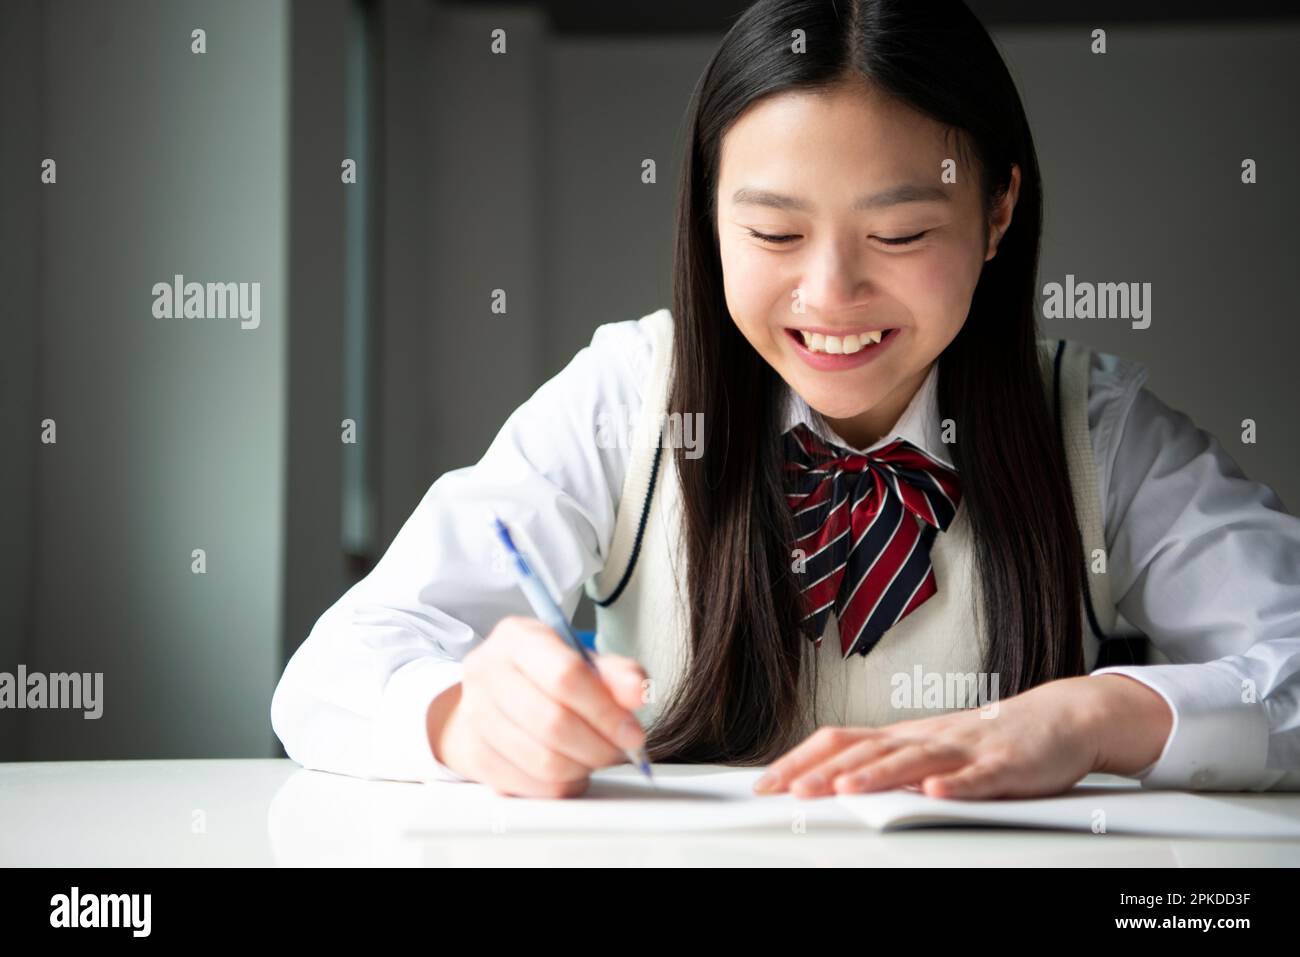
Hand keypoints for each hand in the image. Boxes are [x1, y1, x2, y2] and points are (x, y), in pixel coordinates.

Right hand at [425, 616, 648, 797]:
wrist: (494, 694)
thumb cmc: (544, 674)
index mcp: (518, 638)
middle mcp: (487, 672)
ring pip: (543, 761)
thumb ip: (616, 674)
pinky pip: (531, 786)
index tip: (632, 732)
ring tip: (596, 757)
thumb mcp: (583, 660)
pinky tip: (572, 770)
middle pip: (553, 723)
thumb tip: (638, 692)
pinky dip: (562, 785)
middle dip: (599, 746)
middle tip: (619, 750)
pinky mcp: (475, 755)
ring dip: (583, 768)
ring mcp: (474, 715)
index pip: (565, 676)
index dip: (605, 711)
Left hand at [752, 674, 1172, 799]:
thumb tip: (834, 782)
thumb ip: (889, 765)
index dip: (801, 760)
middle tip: (790, 792)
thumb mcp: (931, 750)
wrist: (1061, 717)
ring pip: (914, 761)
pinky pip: (978, 777)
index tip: (766, 783)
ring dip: (877, 776)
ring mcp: (964, 749)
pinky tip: (935, 794)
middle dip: (825, 772)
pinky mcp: (1004, 764)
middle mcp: (926, 737)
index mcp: (905, 736)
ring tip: (845, 790)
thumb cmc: (992, 738)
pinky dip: (956, 786)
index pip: (840, 741)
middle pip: (866, 750)